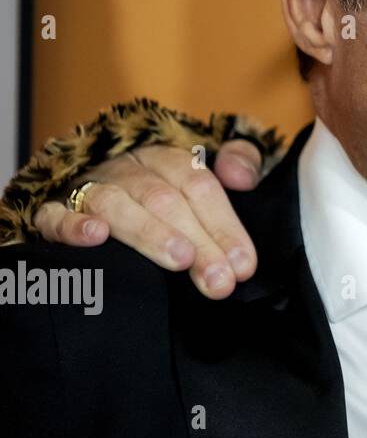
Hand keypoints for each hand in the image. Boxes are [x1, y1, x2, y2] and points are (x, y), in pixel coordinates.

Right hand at [32, 139, 264, 298]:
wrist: (95, 178)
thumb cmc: (166, 190)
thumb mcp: (209, 170)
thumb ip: (240, 159)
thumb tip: (243, 176)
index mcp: (166, 158)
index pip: (200, 186)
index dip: (224, 225)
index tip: (243, 265)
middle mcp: (126, 169)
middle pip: (166, 200)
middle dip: (199, 242)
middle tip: (219, 280)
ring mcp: (86, 188)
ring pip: (116, 204)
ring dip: (149, 232)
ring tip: (180, 259)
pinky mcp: (51, 210)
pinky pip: (55, 215)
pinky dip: (73, 225)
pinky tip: (96, 237)